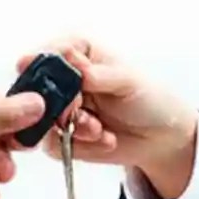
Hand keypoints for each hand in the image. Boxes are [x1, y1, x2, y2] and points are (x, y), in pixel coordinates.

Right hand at [15, 36, 198, 198]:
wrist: (162, 137)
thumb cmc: (149, 99)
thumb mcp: (128, 81)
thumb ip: (97, 74)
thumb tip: (72, 65)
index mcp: (77, 52)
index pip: (46, 53)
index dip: (38, 64)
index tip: (40, 76)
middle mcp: (62, 80)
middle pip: (35, 90)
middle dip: (58, 105)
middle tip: (79, 109)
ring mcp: (59, 109)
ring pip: (42, 121)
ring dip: (73, 128)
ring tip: (100, 130)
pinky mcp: (61, 137)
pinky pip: (53, 145)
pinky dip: (81, 146)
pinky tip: (105, 139)